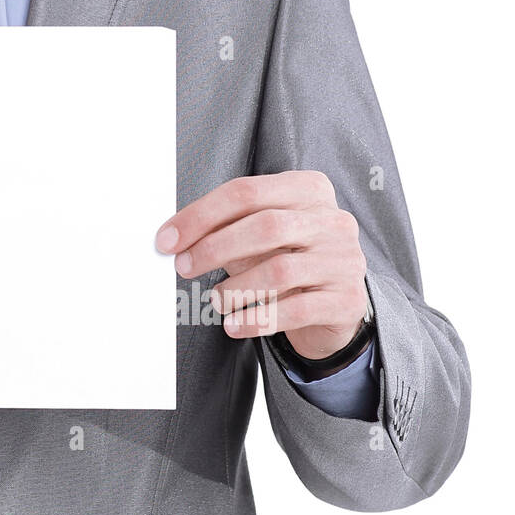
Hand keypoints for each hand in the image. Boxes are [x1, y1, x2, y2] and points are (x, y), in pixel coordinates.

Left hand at [155, 171, 368, 359]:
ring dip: (235, 288)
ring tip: (216, 299)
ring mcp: (344, 259)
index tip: (168, 239)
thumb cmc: (285, 258)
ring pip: (279, 270)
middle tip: (183, 267)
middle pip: (265, 226)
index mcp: (307, 189)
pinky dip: (257, 320)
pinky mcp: (347, 299)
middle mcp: (332, 220)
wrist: (333, 303)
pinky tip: (235, 325)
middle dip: (214, 248)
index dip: (201, 215)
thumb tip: (173, 238)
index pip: (247, 191)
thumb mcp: (257, 235)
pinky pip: (296, 310)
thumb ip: (224, 227)